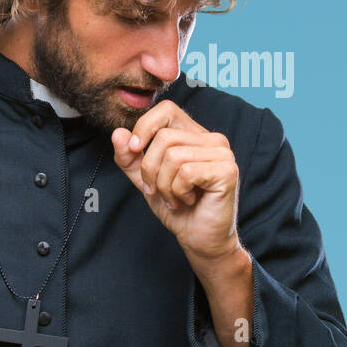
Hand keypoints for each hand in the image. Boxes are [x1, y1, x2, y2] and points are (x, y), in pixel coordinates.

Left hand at [110, 99, 241, 268]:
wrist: (198, 237)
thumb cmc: (176, 206)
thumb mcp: (145, 179)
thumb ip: (130, 157)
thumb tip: (118, 133)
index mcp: (194, 135)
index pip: (166, 110)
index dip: (144, 127)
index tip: (135, 151)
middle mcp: (212, 139)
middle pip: (164, 137)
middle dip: (150, 169)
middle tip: (158, 190)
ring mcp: (222, 153)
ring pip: (173, 156)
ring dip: (164, 185)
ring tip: (174, 198)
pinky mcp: (227, 170)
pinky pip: (186, 172)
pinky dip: (178, 192)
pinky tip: (187, 201)